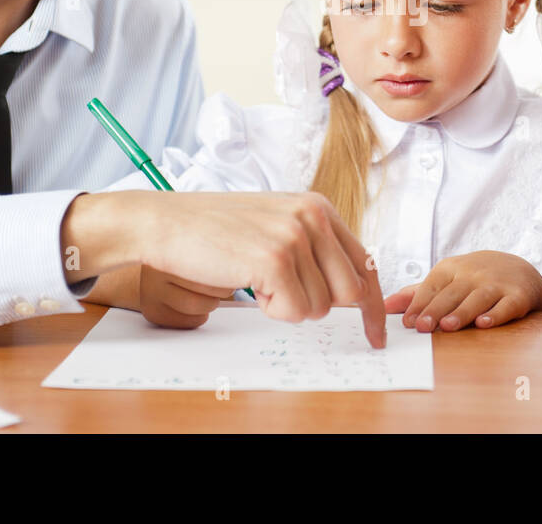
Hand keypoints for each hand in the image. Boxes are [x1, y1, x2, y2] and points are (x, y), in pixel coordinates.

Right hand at [132, 190, 385, 348]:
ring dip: (286, 304)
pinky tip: (247, 283)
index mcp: (319, 206)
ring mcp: (296, 236)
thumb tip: (352, 290)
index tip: (376, 335)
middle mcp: (314, 215)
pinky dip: (270, 309)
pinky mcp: (275, 259)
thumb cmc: (215, 229)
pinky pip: (294, 312)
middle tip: (278, 291)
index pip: (366, 263)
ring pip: (319, 307)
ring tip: (255, 277)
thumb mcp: (277, 225)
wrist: (166, 222)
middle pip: (349, 292)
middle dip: (316, 303)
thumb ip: (315, 248)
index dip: (373, 306)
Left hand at [383, 251, 541, 331]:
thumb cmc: (474, 278)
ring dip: (462, 312)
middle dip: (436, 310)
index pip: (432, 286)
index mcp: (451, 268)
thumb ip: (417, 293)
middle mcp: (473, 274)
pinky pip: (506, 306)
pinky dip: (496, 314)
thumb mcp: (447, 278)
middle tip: (421, 327)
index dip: (420, 304)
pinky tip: (484, 323)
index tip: (407, 322)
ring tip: (447, 326)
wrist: (520, 269)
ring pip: (477, 298)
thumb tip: (384, 306)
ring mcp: (496, 284)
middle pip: (452, 293)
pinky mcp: (517, 296)